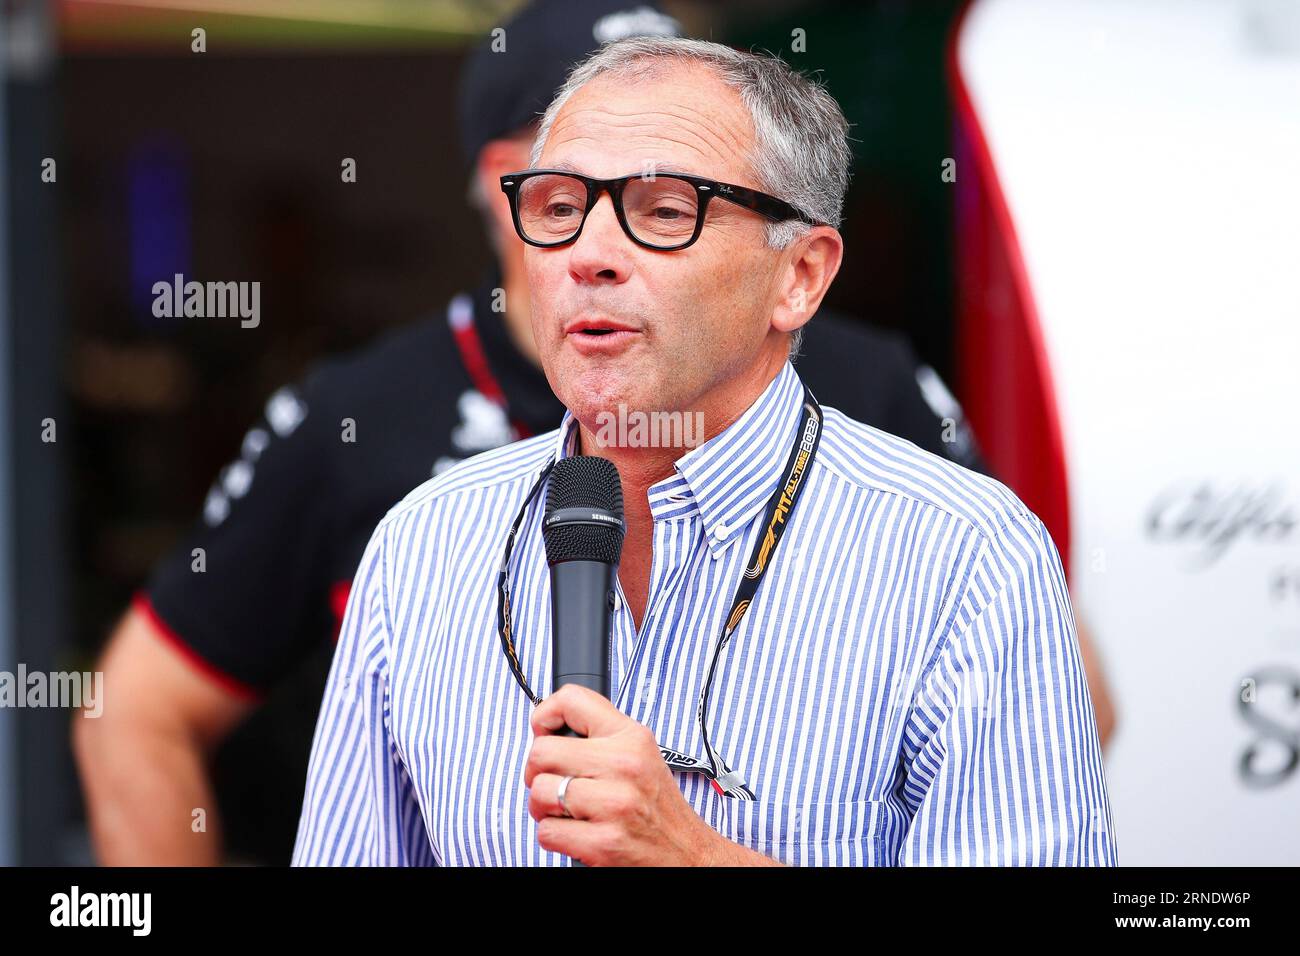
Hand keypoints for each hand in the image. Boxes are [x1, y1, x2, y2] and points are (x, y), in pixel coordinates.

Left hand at [524, 683, 734, 865]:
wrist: (686, 851)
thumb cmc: (657, 806)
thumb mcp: (640, 754)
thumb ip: (602, 735)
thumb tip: (548, 727)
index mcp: (631, 738)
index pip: (571, 700)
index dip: (544, 715)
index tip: (544, 732)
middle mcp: (624, 765)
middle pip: (541, 752)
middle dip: (537, 772)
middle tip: (554, 783)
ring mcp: (614, 804)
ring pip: (539, 792)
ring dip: (542, 807)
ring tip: (563, 810)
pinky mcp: (604, 842)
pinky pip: (546, 831)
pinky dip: (552, 835)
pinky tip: (574, 831)